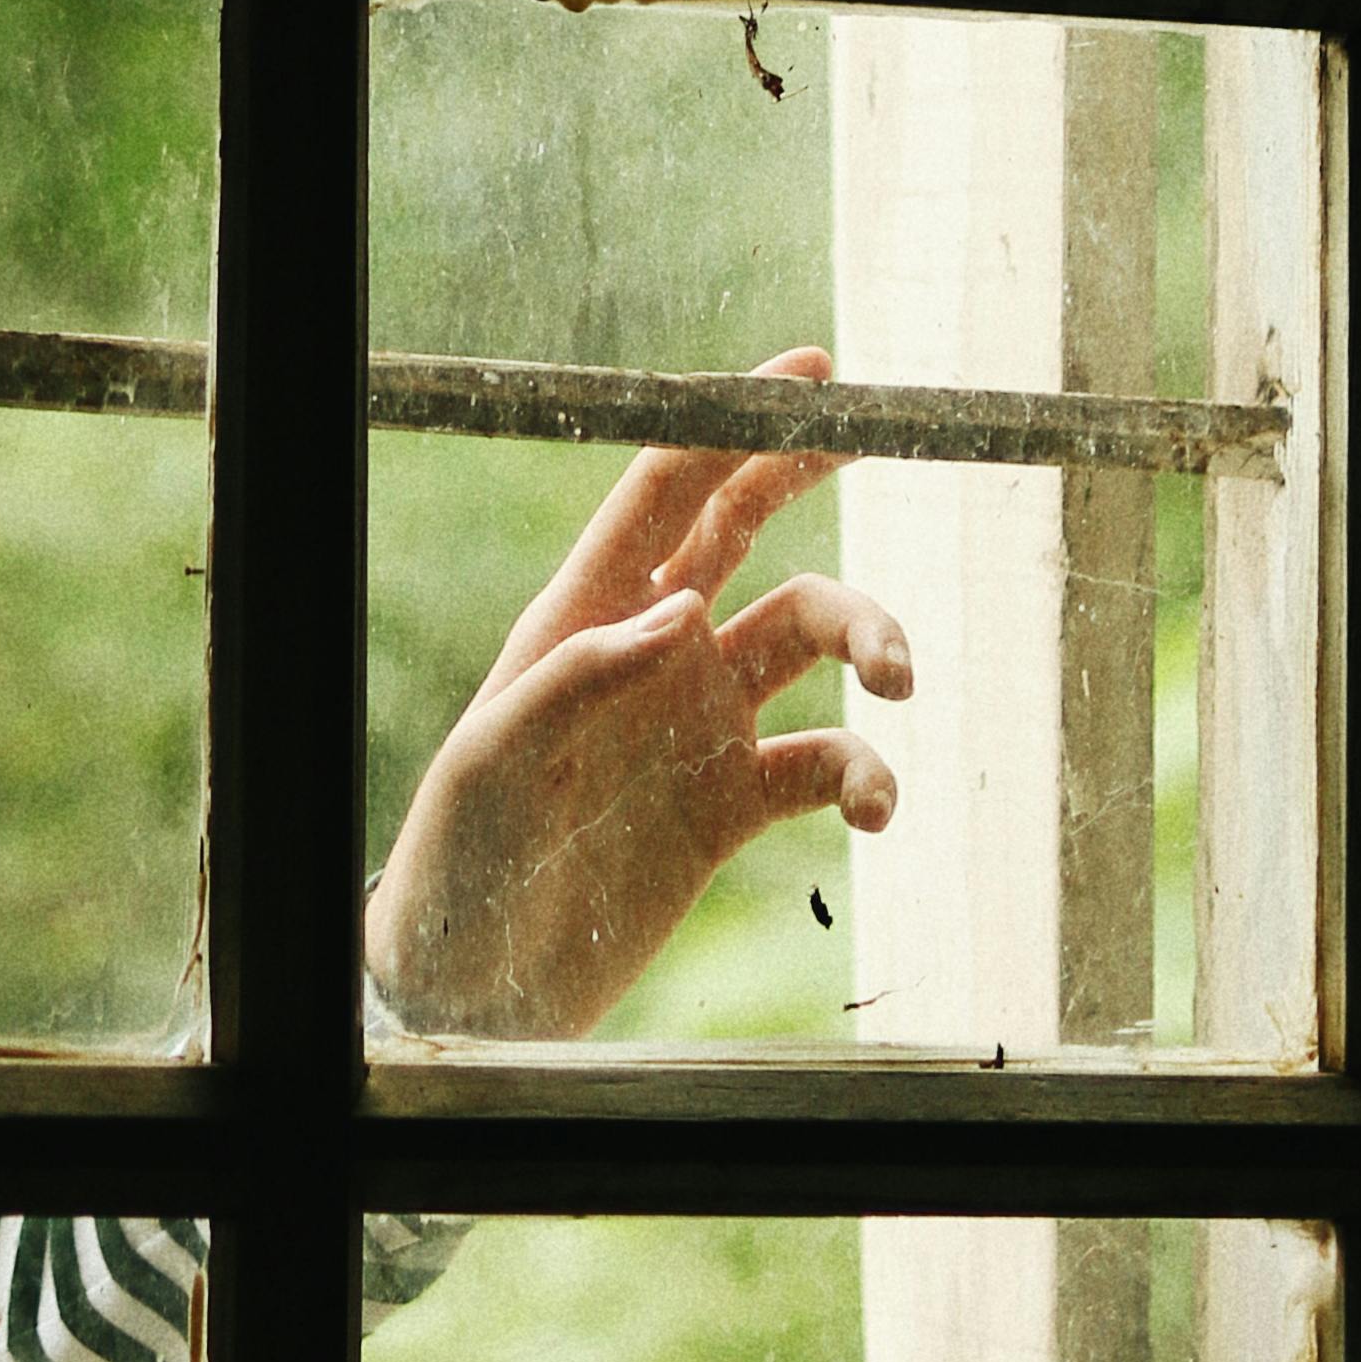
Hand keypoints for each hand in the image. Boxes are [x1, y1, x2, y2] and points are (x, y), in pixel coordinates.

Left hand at [361, 351, 909, 1042]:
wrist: (475, 989)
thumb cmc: (460, 862)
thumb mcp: (497, 762)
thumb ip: (580, 676)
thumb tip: (685, 606)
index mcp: (586, 614)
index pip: (665, 490)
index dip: (732, 421)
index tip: (811, 372)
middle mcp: (653, 650)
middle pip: (746, 524)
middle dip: (809, 470)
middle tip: (879, 433)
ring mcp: (698, 723)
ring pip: (809, 636)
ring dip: (870, 637)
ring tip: (900, 680)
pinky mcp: (731, 804)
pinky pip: (825, 762)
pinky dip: (868, 774)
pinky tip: (877, 810)